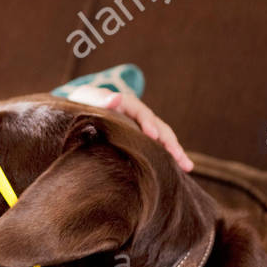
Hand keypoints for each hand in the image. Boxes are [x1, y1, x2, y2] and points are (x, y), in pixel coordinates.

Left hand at [65, 86, 193, 171]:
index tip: (150, 134)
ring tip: (186, 165)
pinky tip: (183, 169)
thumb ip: (98, 99)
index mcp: (124, 103)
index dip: (146, 122)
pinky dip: (170, 156)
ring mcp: (141, 127)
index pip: (139, 111)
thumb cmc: (80, 107)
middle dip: (167, 140)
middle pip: (157, 125)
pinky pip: (158, 146)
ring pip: (162, 137)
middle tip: (175, 155)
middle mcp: (137, 114)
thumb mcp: (86, 101)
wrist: (80, 112)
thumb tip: (116, 98)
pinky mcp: (141, 138)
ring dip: (174, 150)